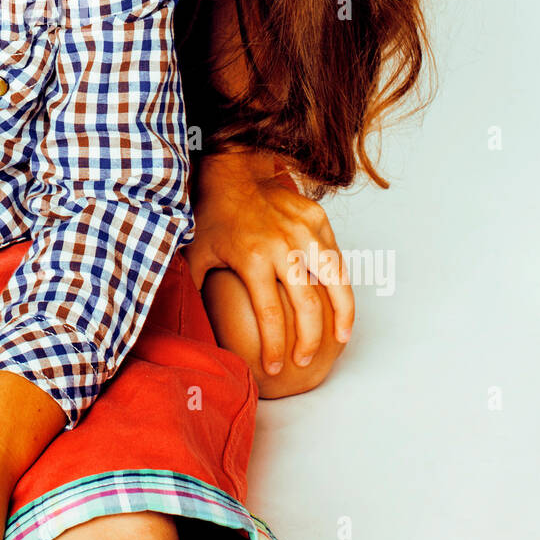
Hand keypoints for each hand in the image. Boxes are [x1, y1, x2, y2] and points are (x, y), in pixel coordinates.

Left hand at [183, 149, 353, 374]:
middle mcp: (283, 247)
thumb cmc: (213, 215)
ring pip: (335, 280)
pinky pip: (335, 255)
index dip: (276, 347)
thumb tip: (196, 322)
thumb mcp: (198, 255)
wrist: (233, 172)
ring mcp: (304, 231)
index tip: (274, 367)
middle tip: (306, 360)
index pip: (272, 315)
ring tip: (341, 338)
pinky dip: (341, 280)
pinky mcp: (317, 218)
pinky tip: (340, 300)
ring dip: (343, 313)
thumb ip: (201, 291)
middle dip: (310, 341)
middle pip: (309, 306)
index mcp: (253, 259)